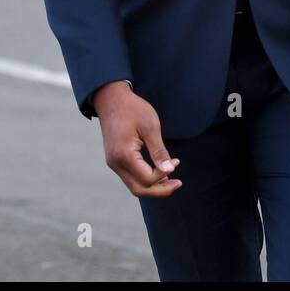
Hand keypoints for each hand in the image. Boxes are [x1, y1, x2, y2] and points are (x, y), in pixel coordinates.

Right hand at [95, 80, 181, 197]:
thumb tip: (169, 171)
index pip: (147, 178)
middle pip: (139, 190)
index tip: (177, 162)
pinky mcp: (115, 160)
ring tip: (172, 182)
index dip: (164, 175)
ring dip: (153, 187)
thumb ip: (159, 151)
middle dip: (160, 191)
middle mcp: (115, 163)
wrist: (111, 99)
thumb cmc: (133, 110)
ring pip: (134, 186)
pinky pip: (130, 177)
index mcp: (123, 155)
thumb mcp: (150, 127)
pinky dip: (145, 180)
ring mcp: (113, 163)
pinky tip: (159, 174)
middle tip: (178, 184)